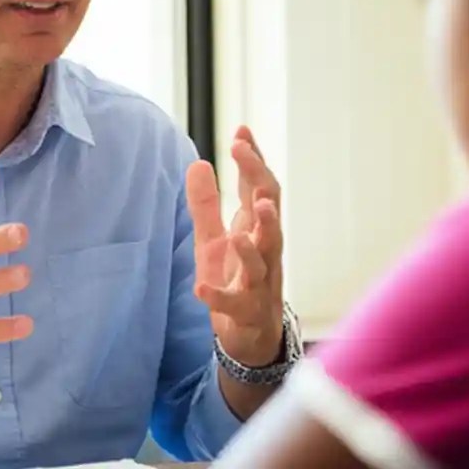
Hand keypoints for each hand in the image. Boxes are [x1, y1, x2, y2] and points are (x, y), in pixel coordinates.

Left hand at [188, 126, 284, 365]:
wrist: (250, 336)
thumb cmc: (235, 280)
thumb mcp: (213, 238)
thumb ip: (206, 204)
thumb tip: (199, 163)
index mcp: (255, 230)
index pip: (260, 188)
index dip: (252, 160)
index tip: (241, 131)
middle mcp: (264, 251)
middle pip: (269, 212)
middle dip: (258, 181)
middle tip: (243, 154)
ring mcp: (258, 282)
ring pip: (264, 258)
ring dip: (255, 237)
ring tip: (247, 217)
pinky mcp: (245, 312)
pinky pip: (234, 303)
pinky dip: (218, 296)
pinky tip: (202, 289)